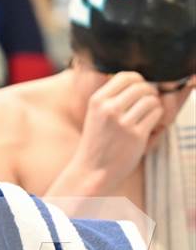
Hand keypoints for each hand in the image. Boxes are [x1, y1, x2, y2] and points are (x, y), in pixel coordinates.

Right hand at [73, 72, 162, 186]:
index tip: (139, 90)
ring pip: (151, 99)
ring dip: (154, 105)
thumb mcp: (95, 115)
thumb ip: (111, 97)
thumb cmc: (96, 143)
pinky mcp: (136, 135)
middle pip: (141, 86)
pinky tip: (148, 124)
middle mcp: (109, 109)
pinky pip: (156, 114)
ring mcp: (123, 123)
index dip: (137, 80)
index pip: (125, 76)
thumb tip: (137, 81)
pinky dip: (157, 117)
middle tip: (146, 103)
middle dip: (148, 92)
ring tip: (147, 114)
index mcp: (97, 101)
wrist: (92, 172)